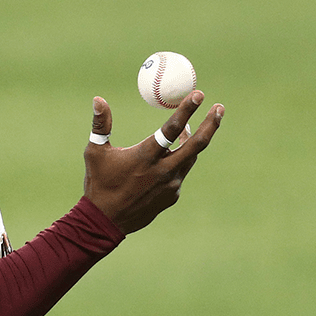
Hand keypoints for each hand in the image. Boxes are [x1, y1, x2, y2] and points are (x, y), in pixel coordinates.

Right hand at [83, 92, 223, 233]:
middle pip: (196, 144)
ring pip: (189, 158)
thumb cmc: (98, 184)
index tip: (199, 94)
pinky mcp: (172, 196)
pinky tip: (168, 158)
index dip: (187, 110)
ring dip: (192, 142)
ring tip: (190, 129)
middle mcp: (163, 171)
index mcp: (145, 157)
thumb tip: (98, 98)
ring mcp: (171, 185)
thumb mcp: (95, 153)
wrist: (106, 221)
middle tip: (219, 107)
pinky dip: (177, 162)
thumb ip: (101, 125)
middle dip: (211, 124)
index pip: (171, 129)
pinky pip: (179, 174)